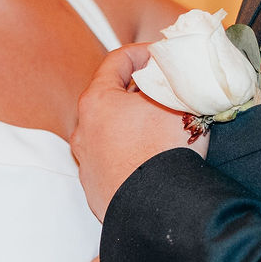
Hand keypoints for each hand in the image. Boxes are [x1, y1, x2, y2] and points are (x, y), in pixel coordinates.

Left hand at [74, 45, 198, 219]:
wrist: (157, 208)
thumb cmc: (164, 149)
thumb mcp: (176, 102)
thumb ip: (172, 83)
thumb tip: (176, 74)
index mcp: (97, 101)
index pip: (116, 62)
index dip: (141, 53)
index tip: (159, 56)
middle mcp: (84, 129)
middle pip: (109, 97)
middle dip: (136, 91)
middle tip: (162, 90)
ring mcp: (86, 160)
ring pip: (109, 131)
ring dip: (131, 124)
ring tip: (159, 126)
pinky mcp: (94, 186)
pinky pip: (112, 159)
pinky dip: (128, 152)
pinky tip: (150, 156)